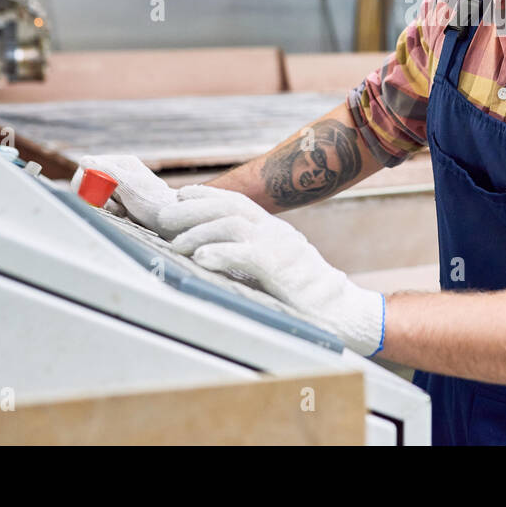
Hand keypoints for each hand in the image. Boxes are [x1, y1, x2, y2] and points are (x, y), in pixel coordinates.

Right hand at [71, 154, 180, 237]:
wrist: (172, 220)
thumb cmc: (153, 203)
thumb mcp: (129, 187)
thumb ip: (107, 173)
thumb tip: (84, 160)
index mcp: (121, 163)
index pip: (88, 166)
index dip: (86, 183)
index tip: (98, 197)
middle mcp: (119, 171)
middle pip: (89, 181)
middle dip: (95, 196)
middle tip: (113, 207)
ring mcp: (119, 184)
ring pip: (95, 193)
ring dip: (103, 205)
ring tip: (121, 211)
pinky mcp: (121, 198)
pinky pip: (103, 202)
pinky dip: (109, 210)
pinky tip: (122, 214)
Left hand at [166, 185, 385, 355]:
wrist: (341, 311)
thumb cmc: (305, 296)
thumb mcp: (276, 267)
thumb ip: (252, 255)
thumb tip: (216, 254)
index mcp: (274, 230)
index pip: (237, 202)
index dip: (207, 195)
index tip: (180, 194)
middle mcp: (276, 231)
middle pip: (230, 207)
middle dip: (193, 209)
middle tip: (164, 218)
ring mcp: (280, 247)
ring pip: (232, 225)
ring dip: (198, 232)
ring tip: (176, 245)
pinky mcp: (281, 268)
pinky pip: (246, 253)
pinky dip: (220, 252)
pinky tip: (201, 258)